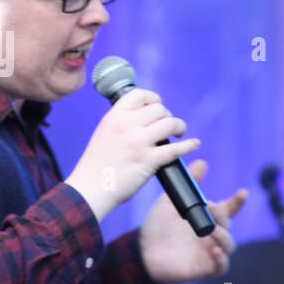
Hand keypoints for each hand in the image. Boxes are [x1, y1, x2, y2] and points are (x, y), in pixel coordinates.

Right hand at [65, 88, 202, 220]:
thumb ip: (121, 123)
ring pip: (170, 124)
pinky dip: (189, 145)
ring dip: (179, 127)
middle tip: (169, 127)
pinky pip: (176, 149)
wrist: (89, 189)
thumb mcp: (104, 133)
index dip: (153, 98)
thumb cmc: (95, 166)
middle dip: (167, 116)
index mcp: (113, 117)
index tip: (158, 106)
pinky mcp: (148, 161)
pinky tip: (193, 144)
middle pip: (159, 109)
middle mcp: (126, 125)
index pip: (139, 95)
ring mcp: (138, 143)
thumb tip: (143, 117)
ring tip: (179, 134)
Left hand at [138, 159, 247, 283]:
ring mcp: (210, 252)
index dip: (237, 202)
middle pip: (228, 225)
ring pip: (229, 245)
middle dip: (223, 216)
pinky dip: (221, 259)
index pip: (228, 209)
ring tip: (212, 231)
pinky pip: (222, 266)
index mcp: (206, 219)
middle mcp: (212, 235)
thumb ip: (188, 185)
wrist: (141, 250)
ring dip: (224, 237)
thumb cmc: (157, 226)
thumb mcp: (170, 202)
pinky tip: (215, 251)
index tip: (242, 192)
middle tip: (211, 209)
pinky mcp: (205, 268)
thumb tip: (202, 162)